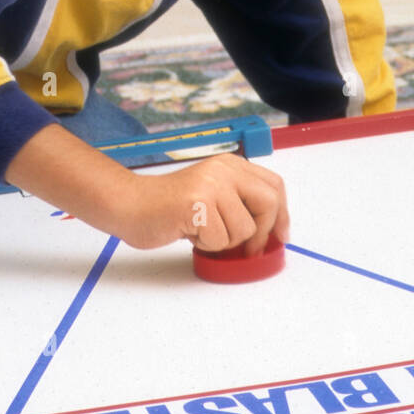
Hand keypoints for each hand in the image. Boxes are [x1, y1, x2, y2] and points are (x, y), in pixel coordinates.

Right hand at [113, 154, 288, 256]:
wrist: (130, 205)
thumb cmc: (168, 207)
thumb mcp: (211, 194)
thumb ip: (239, 202)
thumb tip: (272, 230)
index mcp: (230, 164)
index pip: (273, 186)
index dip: (282, 214)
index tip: (280, 235)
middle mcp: (223, 169)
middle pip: (268, 203)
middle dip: (261, 232)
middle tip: (246, 249)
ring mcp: (210, 185)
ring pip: (244, 229)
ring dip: (225, 241)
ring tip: (201, 231)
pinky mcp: (197, 204)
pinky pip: (220, 239)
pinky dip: (206, 245)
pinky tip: (189, 233)